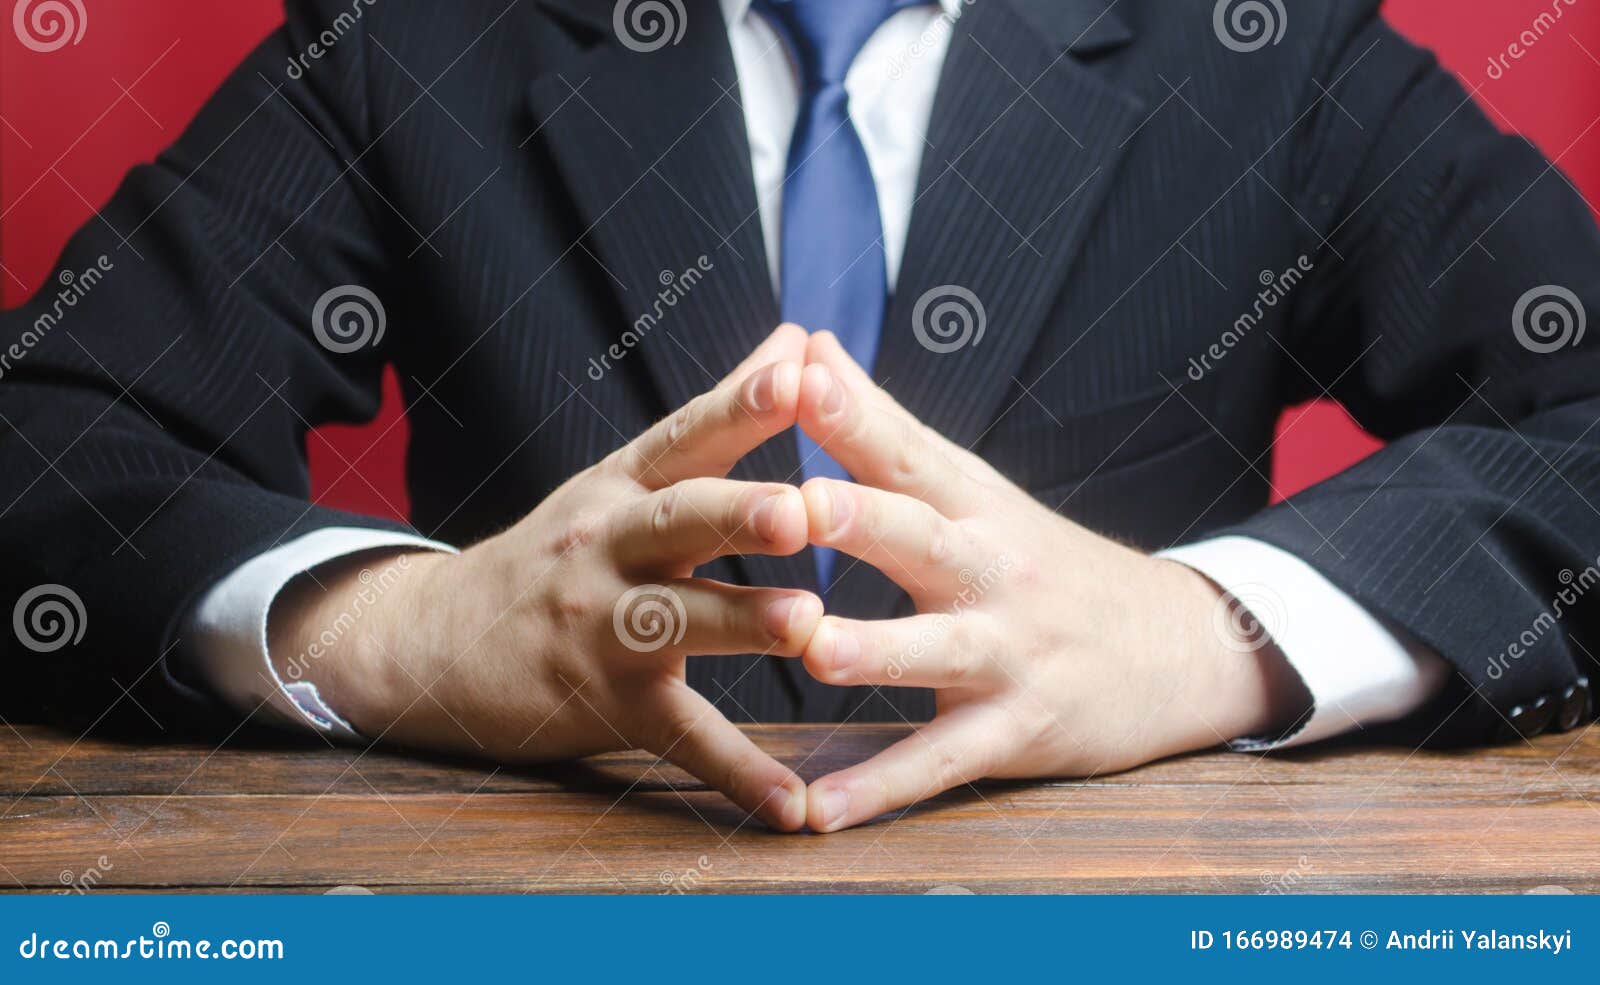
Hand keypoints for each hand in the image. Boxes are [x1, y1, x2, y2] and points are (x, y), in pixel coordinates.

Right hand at [271, 325, 819, 829]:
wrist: (433, 642)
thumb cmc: (559, 552)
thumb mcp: (625, 477)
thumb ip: (721, 416)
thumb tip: (801, 338)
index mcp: (622, 488)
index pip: (686, 436)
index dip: (740, 404)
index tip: (799, 373)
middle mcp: (607, 547)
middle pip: (675, 521)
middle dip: (738, 513)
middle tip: (801, 508)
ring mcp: (600, 627)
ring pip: (675, 621)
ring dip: (740, 622)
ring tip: (807, 625)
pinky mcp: (603, 704)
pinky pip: (677, 740)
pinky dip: (735, 774)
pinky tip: (790, 805)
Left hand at [792, 332, 1306, 831]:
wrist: (1177, 649)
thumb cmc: (1042, 562)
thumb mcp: (974, 489)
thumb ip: (882, 426)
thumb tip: (808, 344)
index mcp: (972, 507)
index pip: (908, 450)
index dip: (853, 413)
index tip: (794, 373)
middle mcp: (991, 571)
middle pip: (925, 538)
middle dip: (864, 520)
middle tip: (801, 501)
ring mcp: (1007, 654)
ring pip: (937, 652)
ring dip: (876, 651)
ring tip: (815, 650)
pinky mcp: (1015, 731)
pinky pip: (941, 762)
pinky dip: (881, 789)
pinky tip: (821, 812)